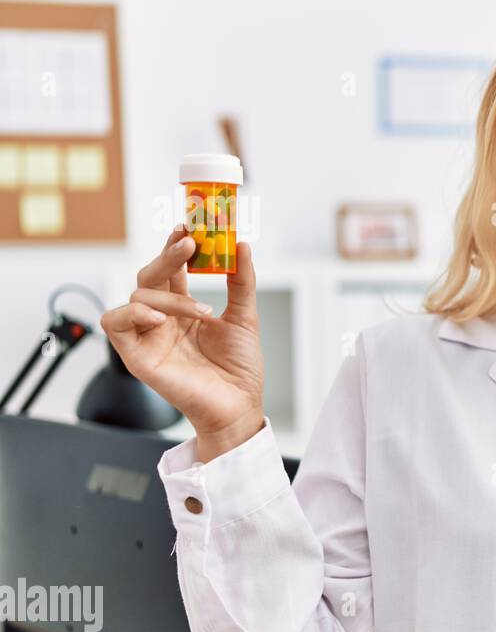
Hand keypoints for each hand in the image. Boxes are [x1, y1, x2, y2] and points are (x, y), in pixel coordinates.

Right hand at [100, 225, 264, 458]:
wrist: (238, 405)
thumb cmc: (239, 369)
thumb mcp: (245, 317)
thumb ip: (242, 282)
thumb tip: (242, 245)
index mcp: (183, 309)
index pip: (171, 269)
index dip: (175, 246)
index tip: (188, 225)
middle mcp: (162, 319)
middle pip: (150, 275)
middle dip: (168, 254)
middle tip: (190, 241)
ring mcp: (147, 336)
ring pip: (138, 295)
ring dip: (170, 295)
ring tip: (203, 312)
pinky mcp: (136, 356)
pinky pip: (114, 323)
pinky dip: (133, 313)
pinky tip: (159, 317)